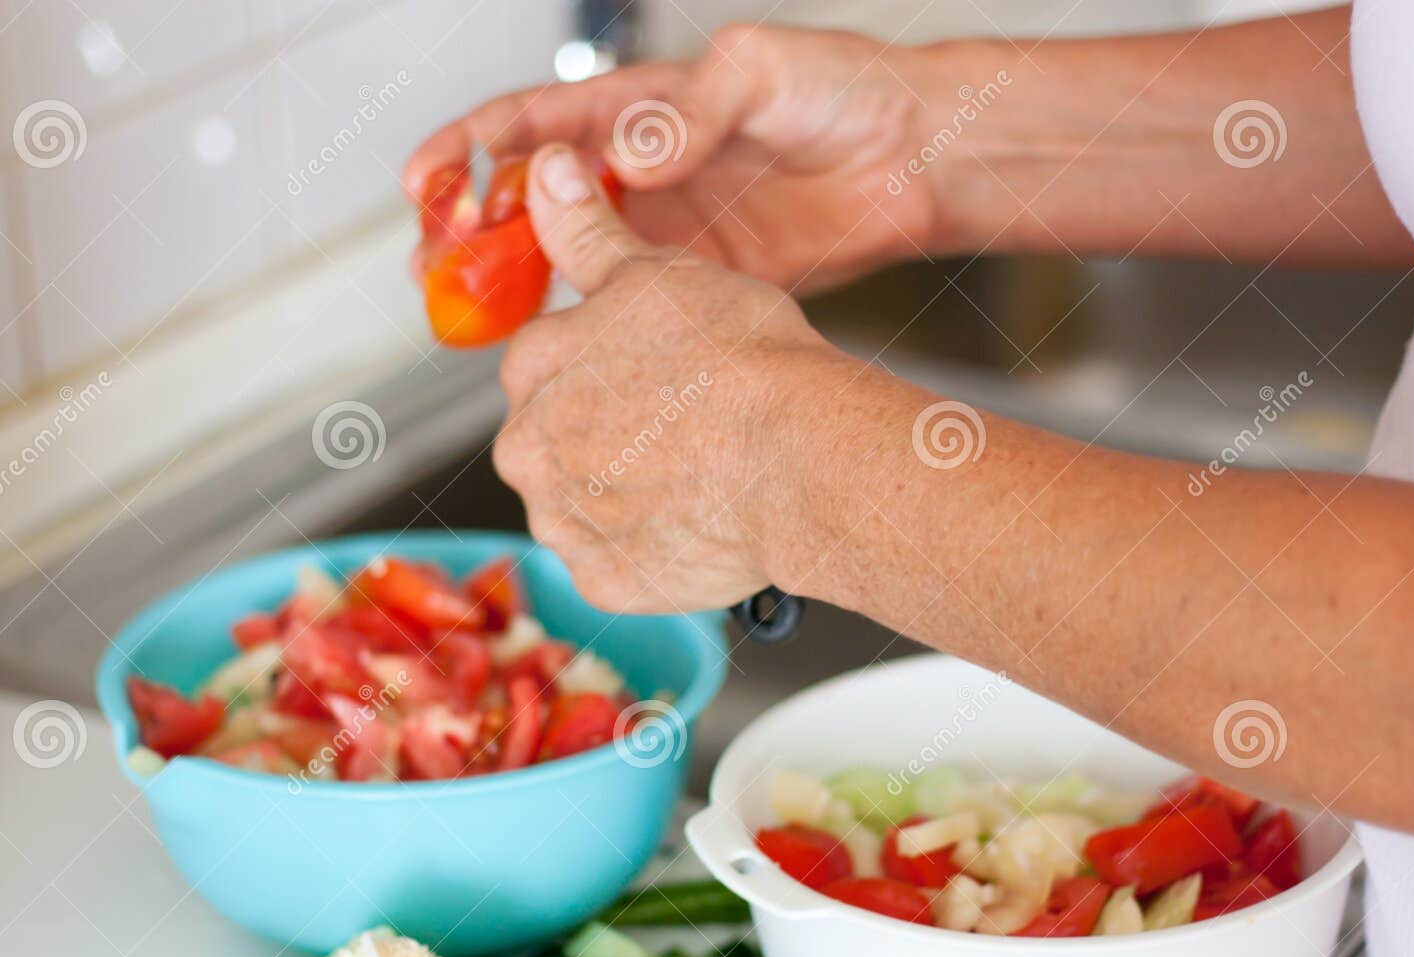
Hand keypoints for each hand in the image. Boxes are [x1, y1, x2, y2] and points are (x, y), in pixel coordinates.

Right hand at [404, 25, 947, 291]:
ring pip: (564, 259)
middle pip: (528, 200)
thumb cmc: (844, 91)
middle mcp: (638, 172)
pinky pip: (624, 304)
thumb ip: (688, 111)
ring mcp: (664, 230)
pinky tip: (561, 350)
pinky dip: (586, 325)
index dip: (466, 151)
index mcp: (634, 109)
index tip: (426, 183)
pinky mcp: (696, 281)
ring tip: (471, 319)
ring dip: (514, 286)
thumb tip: (628, 151)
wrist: (913, 160)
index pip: (528, 126)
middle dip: (468, 230)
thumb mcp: (760, 73)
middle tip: (430, 268)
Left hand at [492, 144, 871, 613]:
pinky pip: (617, 565)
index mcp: (531, 366)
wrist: (800, 458)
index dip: (606, 363)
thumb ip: (586, 232)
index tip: (654, 370)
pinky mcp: (608, 583)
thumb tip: (543, 172)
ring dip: (623, 493)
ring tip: (696, 474)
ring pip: (582, 505)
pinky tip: (698, 522)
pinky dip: (650, 551)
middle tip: (682, 425)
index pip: (544, 363)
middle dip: (603, 432)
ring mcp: (566, 523)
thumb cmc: (741, 361)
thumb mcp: (657, 270)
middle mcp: (528, 449)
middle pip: (553, 438)